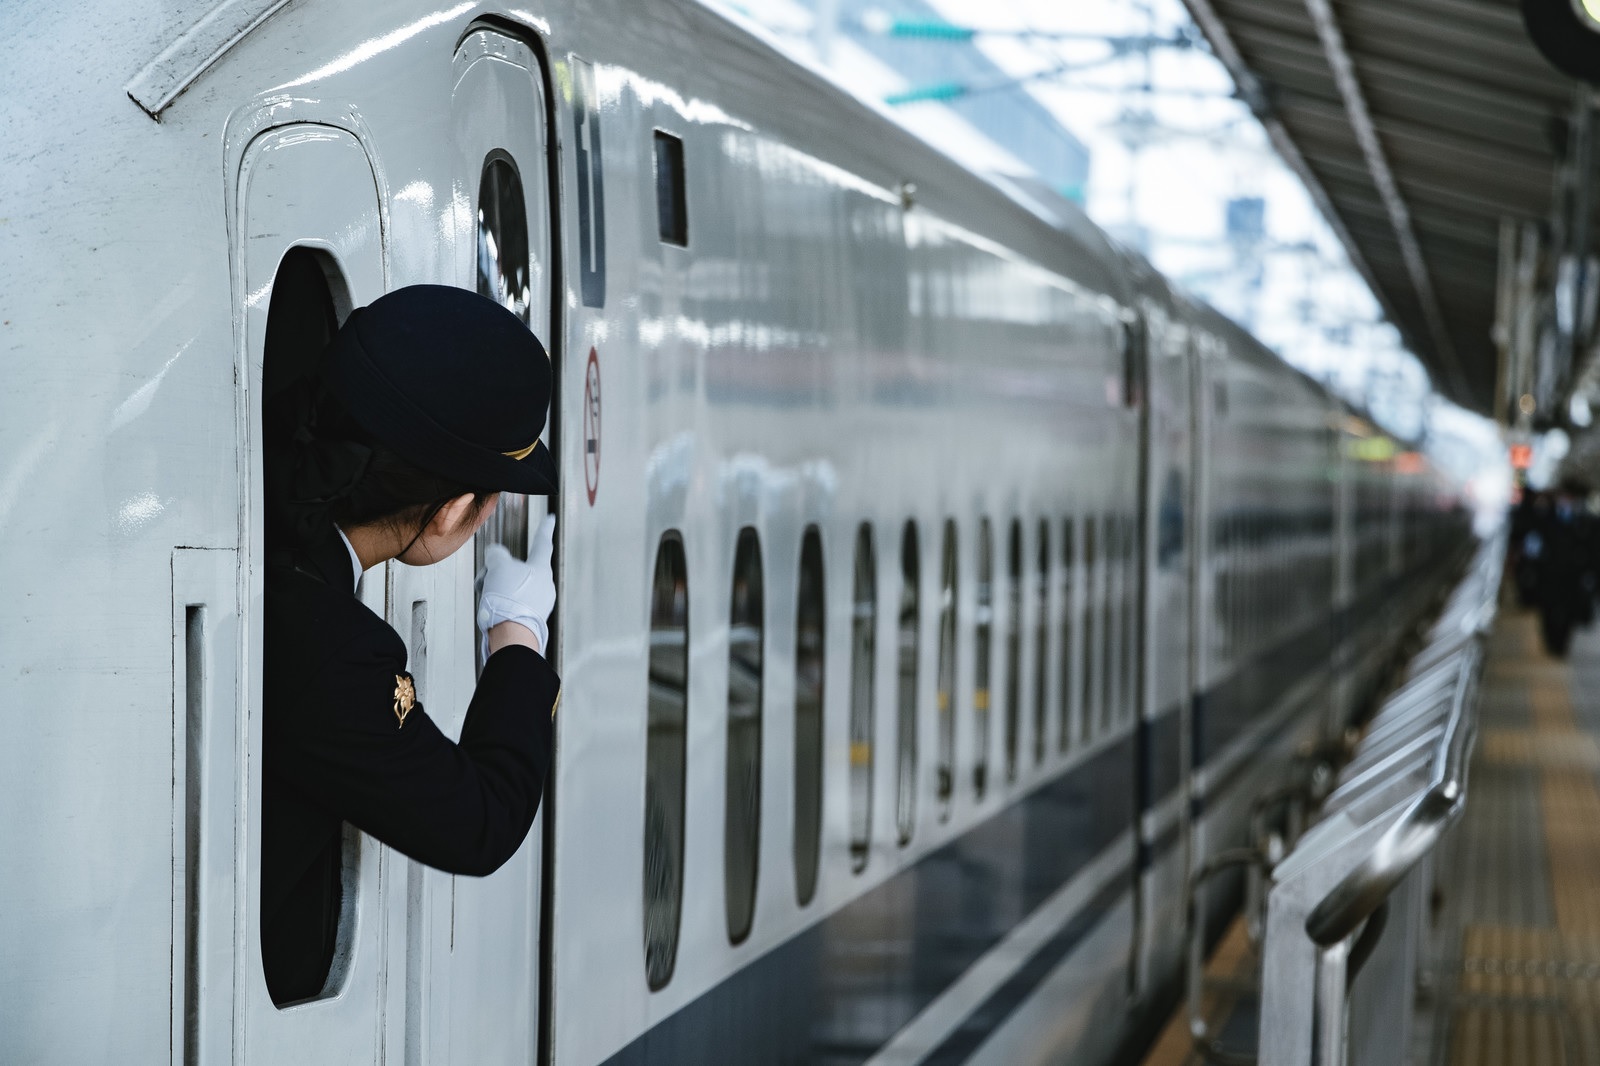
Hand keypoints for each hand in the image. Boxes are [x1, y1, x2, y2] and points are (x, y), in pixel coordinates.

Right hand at [477, 514, 555, 657]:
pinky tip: (493, 610)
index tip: (551, 518)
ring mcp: (539, 603)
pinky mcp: (530, 618)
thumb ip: (497, 556)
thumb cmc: (508, 601)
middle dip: (500, 572)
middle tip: (488, 577)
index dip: (544, 528)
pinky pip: (512, 604)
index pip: (543, 542)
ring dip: (497, 588)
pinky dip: (501, 604)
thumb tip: (497, 556)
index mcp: (541, 569)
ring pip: (513, 587)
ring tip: (488, 597)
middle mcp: (545, 586)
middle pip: (519, 569)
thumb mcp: (498, 567)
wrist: (510, 636)